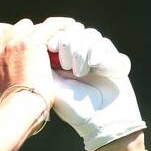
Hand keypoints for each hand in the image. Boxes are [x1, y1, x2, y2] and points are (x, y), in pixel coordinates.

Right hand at [0, 16, 77, 109]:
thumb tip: (18, 72)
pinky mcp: (31, 43)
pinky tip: (70, 26)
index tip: (20, 38)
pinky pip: (50, 26)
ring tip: (61, 37)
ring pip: (35, 26)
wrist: (19, 108)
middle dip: (33, 33)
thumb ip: (8, 73)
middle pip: (19, 25)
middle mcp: (0, 47)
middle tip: (47, 44)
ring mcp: (14, 43)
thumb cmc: (16, 106)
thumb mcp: (4, 88)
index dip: (7, 30)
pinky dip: (61, 25)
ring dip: (48, 32)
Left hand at [48, 22, 145, 150]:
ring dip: (83, 50)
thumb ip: (44, 65)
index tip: (50, 47)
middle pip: (75, 30)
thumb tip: (36, 43)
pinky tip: (96, 65)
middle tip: (65, 65)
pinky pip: (106, 45)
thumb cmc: (74, 108)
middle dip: (69, 43)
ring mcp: (97, 55)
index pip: (59, 33)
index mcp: (62, 59)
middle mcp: (80, 54)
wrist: (102, 120)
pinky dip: (100, 53)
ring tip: (79, 72)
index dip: (56, 36)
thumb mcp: (54, 87)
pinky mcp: (114, 58)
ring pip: (91, 35)